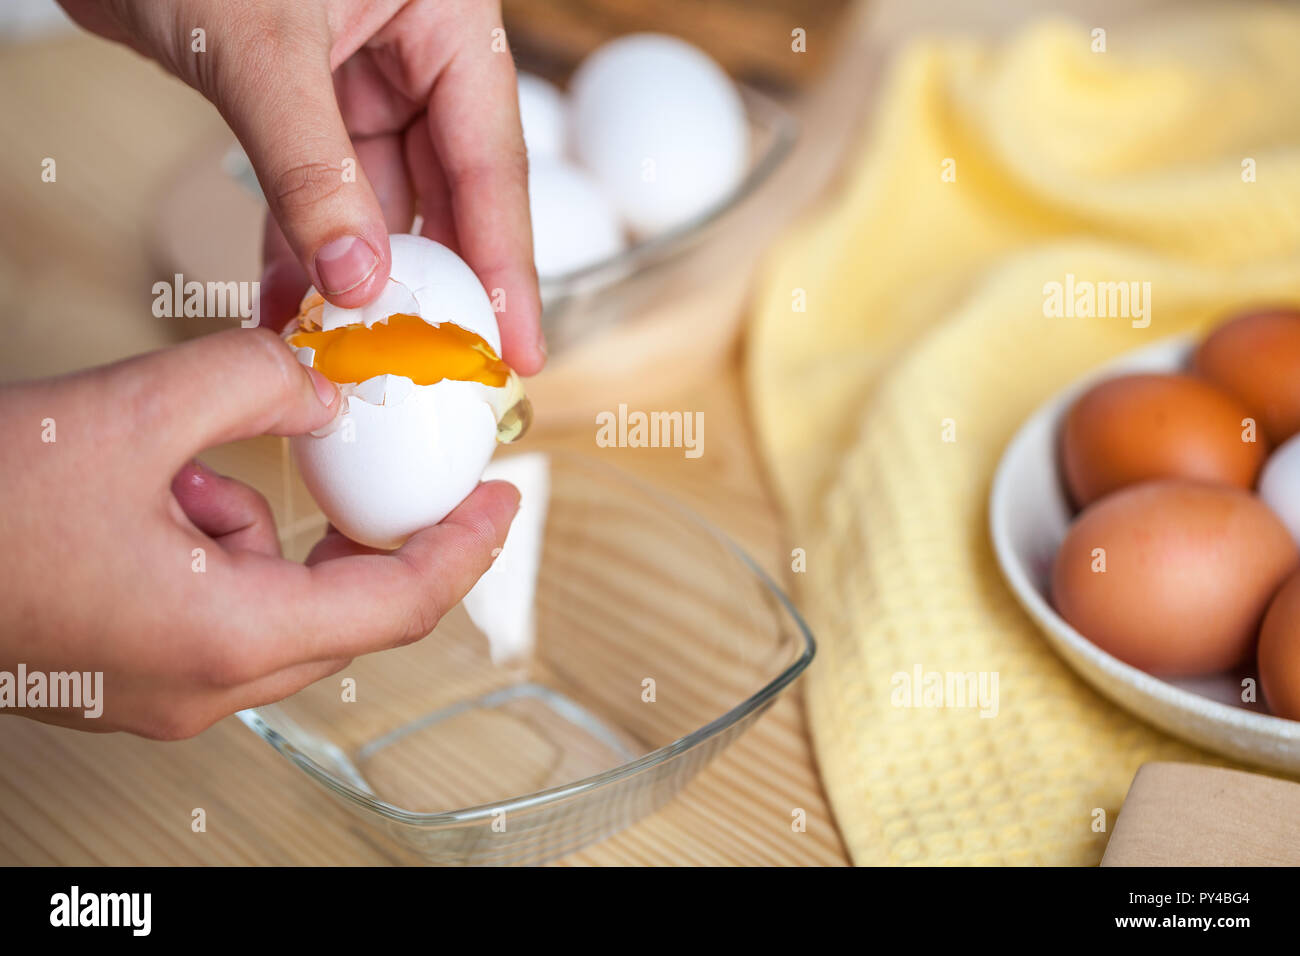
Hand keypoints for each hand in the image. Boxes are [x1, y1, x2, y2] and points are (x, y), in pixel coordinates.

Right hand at [0, 330, 519, 738]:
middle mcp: (206, 687)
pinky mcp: (128, 676)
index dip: (465, 549)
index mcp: (228, 637)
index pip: (401, 606)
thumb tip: (321, 389)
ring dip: (260, 527)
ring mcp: (163, 693)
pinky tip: (144, 496)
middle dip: (360, 530)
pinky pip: (215, 612)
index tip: (502, 501)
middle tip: (372, 464)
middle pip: (344, 612)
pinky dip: (211, 546)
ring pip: (274, 605)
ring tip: (184, 468)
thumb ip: (249, 383)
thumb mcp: (130, 411)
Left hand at [60, 0, 544, 369]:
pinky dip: (302, 251)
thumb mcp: (259, 47)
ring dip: (359, 279)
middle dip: (434, 283)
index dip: (507, 264)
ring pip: (377, 202)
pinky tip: (293, 309)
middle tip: (437, 367)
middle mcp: (414, 50)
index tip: (516, 348)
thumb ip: (310, 167)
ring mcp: (356, 76)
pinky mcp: (298, 101)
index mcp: (447, 17)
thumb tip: (356, 279)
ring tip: (353, 353)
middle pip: (447, 191)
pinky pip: (315, 193)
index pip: (493, 161)